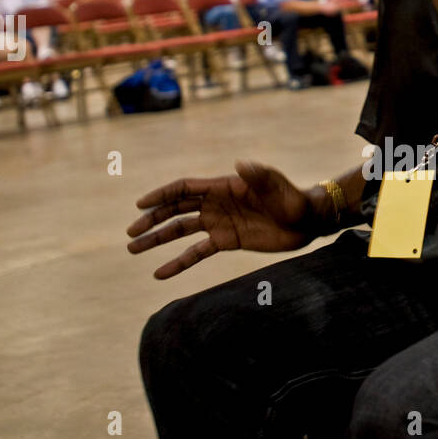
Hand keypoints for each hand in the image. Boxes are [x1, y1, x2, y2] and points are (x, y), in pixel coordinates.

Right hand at [126, 162, 314, 278]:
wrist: (307, 222)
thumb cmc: (292, 199)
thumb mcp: (277, 186)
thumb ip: (259, 176)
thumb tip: (241, 165)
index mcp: (222, 186)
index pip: (184, 189)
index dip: (161, 195)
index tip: (140, 205)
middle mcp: (215, 203)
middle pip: (175, 210)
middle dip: (152, 220)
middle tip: (130, 232)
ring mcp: (219, 223)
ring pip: (180, 231)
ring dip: (157, 240)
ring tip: (133, 249)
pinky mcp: (226, 242)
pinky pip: (196, 253)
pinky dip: (178, 262)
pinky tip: (159, 273)